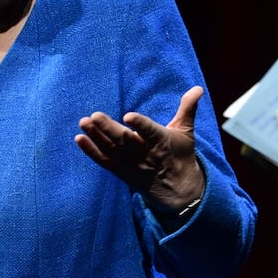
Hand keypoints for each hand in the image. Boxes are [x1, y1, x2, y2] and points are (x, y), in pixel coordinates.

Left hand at [75, 85, 205, 212]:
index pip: (149, 131)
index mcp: (160, 141)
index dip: (140, 125)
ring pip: (111, 149)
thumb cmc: (179, 154)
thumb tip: (198, 88)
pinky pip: (103, 161)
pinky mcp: (120, 171)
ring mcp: (130, 163)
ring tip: (83, 122)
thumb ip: (187, 108)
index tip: (129, 116)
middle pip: (124, 141)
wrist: (177, 189)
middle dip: (108, 129)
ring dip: (96, 136)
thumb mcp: (186, 132)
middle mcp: (143, 153)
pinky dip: (91, 151)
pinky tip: (79, 139)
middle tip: (94, 116)